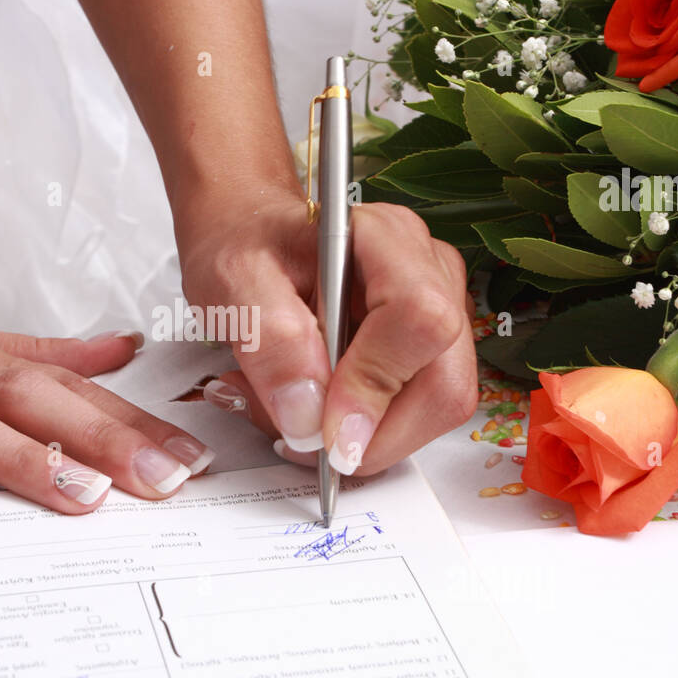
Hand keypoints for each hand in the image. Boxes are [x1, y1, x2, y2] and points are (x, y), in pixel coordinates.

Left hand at [177, 190, 475, 474]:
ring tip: (292, 414)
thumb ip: (270, 340)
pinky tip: (313, 409)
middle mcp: (430, 273)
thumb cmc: (245, 245)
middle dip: (372, 436)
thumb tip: (308, 418)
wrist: (249, 238)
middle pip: (443, 383)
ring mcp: (438, 313)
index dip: (375, 387)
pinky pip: (415, 413)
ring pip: (434, 409)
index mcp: (388, 239)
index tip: (325, 431)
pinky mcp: (426, 351)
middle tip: (300, 438)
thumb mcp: (234, 280)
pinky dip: (362, 432)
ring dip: (362, 438)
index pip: (417, 320)